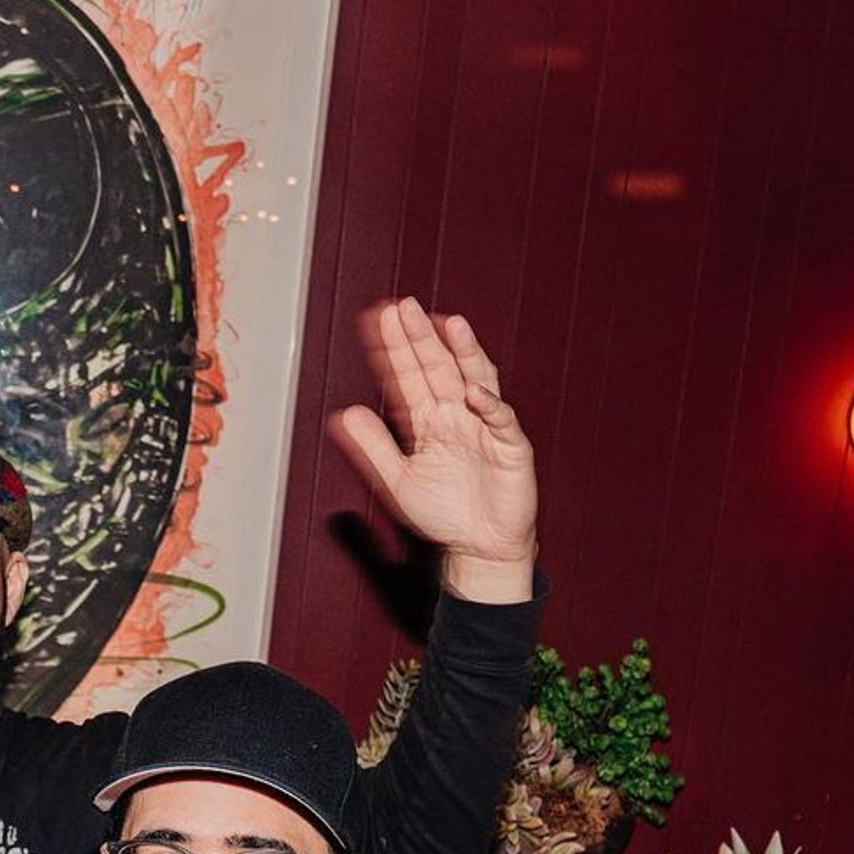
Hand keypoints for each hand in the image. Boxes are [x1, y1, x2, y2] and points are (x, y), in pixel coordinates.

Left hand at [328, 296, 536, 603]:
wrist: (480, 546)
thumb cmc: (443, 513)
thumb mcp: (398, 481)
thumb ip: (373, 448)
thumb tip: (344, 415)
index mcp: (428, 421)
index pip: (406, 378)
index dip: (392, 351)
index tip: (374, 322)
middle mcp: (456, 414)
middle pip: (437, 369)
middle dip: (420, 339)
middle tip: (402, 307)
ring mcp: (485, 426)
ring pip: (474, 380)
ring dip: (463, 353)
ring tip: (448, 324)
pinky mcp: (510, 446)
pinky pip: (500, 420)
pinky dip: (489, 405)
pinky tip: (473, 390)